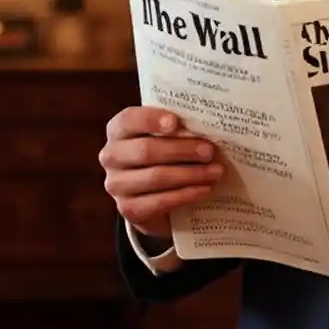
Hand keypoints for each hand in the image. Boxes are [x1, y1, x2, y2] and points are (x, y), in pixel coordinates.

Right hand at [99, 106, 224, 237]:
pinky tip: (205, 189)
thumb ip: (178, 128)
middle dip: (182, 150)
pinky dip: (186, 195)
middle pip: (146, 150)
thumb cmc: (164, 155)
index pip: (128, 120)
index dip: (151, 119)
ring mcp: (116, 185)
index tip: (175, 121)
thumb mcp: (167, 137)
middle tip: (210, 151)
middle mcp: (111, 156)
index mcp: (118, 130)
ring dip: (191, 174)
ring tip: (216, 171)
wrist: (153, 195)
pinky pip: (159, 202)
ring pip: (155, 177)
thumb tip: (207, 127)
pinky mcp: (128, 209)